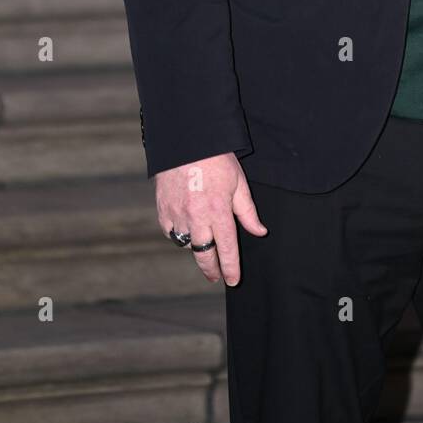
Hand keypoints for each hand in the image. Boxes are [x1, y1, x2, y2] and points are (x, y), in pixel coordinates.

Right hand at [155, 153, 267, 285]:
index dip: (230, 268)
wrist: (186, 142)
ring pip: (186, 244)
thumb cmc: (216, 160)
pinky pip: (170, 231)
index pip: (227, 249)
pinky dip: (178, 234)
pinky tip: (185, 230)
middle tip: (216, 276)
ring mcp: (177, 215)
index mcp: (219, 211)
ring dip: (195, 248)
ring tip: (203, 246)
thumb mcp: (239, 184)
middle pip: (203, 254)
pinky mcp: (162, 210)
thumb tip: (259, 232)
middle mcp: (197, 217)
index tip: (232, 280)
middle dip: (211, 269)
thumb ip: (248, 212)